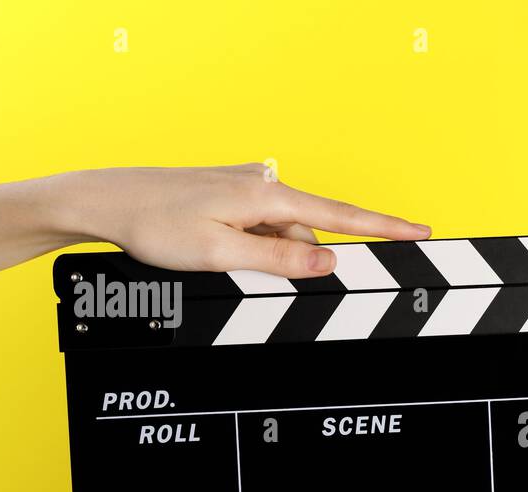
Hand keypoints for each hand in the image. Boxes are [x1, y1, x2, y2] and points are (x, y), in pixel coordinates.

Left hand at [56, 163, 430, 278]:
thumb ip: (279, 260)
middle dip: (292, 263)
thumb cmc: (155, 226)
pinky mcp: (231, 197)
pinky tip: (211, 248)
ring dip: (264, 259)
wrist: (105, 200)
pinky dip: (250, 248)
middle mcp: (263, 185)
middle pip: (306, 236)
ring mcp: (247, 189)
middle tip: (240, 269)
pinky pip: (259, 231)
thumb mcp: (220, 254)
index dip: (386, 228)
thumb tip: (330, 261)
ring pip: (280, 237)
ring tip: (209, 257)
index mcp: (268, 196)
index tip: (422, 233)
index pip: (343, 216)